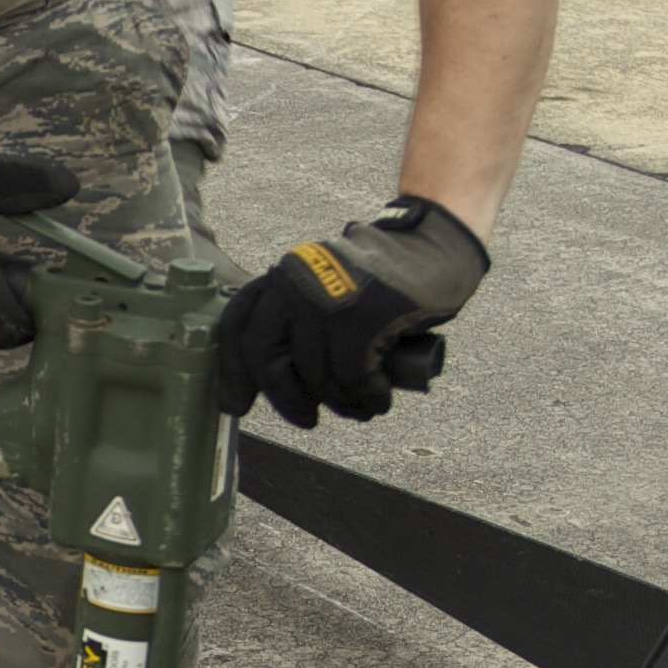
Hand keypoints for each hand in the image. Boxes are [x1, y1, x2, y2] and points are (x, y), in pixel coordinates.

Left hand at [215, 197, 490, 426]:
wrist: (435, 248)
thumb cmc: (382, 280)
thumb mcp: (326, 288)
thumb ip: (296, 320)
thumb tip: (270, 379)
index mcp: (283, 275)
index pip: (237, 326)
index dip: (233, 372)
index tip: (236, 404)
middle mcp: (297, 281)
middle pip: (266, 357)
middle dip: (285, 398)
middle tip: (306, 419)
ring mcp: (329, 297)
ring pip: (315, 374)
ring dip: (338, 402)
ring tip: (357, 407)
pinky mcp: (365, 315)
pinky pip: (353, 376)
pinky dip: (367, 396)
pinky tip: (377, 399)